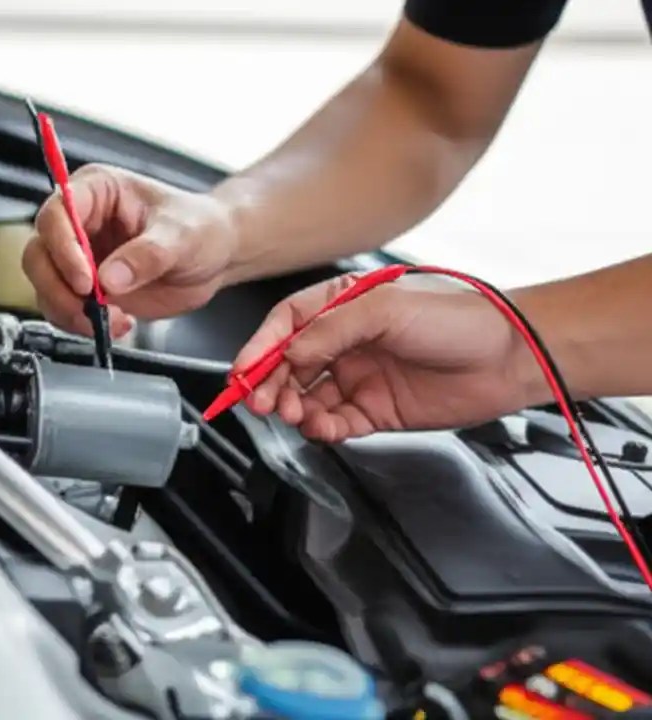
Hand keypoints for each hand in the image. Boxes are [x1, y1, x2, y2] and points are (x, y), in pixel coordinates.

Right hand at [22, 164, 235, 336]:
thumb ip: (147, 254)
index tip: (86, 280)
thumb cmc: (200, 227)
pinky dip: (81, 324)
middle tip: (92, 307)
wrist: (214, 257)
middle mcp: (78, 222)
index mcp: (95, 191)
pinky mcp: (83, 288)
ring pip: (44, 285)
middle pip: (39, 253)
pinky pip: (62, 309)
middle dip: (59, 286)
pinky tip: (119, 323)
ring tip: (113, 319)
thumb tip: (110, 278)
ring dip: (69, 311)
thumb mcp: (182, 235)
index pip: (57, 213)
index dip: (64, 247)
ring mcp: (77, 257)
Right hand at [234, 273, 542, 442]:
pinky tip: (322, 427)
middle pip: (289, 365)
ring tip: (295, 414)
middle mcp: (345, 341)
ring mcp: (358, 377)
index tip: (244, 370)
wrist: (510, 357)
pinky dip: (322, 428)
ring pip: (306, 397)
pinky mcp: (374, 410)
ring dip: (294, 407)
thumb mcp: (386, 308)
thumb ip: (331, 331)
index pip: (286, 324)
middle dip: (271, 384)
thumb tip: (289, 353)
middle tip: (263, 401)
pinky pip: (334, 423)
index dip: (260, 346)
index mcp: (343, 305)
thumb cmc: (460, 318)